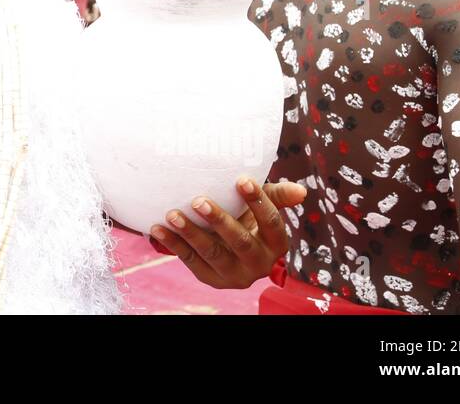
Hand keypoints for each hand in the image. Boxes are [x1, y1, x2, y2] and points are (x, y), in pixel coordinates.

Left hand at [148, 178, 305, 288]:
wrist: (231, 246)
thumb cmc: (248, 216)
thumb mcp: (264, 206)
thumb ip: (278, 196)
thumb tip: (301, 190)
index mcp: (276, 243)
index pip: (272, 223)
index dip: (258, 202)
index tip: (241, 179)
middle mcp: (259, 263)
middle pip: (240, 242)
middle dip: (219, 221)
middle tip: (198, 200)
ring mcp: (235, 274)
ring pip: (212, 253)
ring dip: (191, 233)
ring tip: (172, 214)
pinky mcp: (212, 279)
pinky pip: (190, 261)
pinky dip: (173, 244)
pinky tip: (158, 228)